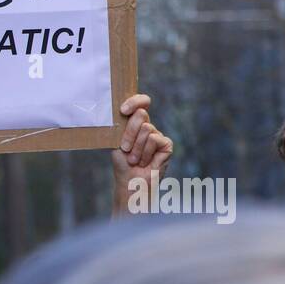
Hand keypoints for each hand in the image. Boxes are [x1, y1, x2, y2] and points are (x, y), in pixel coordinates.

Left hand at [111, 93, 173, 215]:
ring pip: (147, 128)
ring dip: (136, 147)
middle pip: (142, 114)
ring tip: (134, 159)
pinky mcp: (167, 145)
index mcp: (136, 122)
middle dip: (130, 132)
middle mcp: (149, 126)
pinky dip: (145, 153)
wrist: (130, 182)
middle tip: (125, 148)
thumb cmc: (122, 162)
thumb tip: (122, 110)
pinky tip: (145, 162)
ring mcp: (159, 135)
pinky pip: (154, 139)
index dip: (134, 101)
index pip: (141, 102)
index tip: (123, 110)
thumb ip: (122, 124)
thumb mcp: (117, 140)